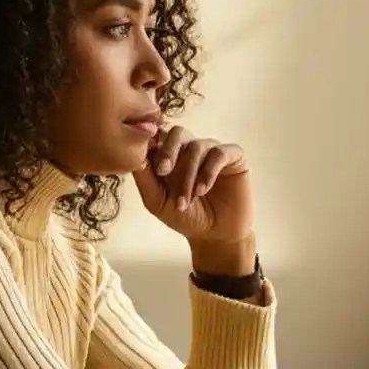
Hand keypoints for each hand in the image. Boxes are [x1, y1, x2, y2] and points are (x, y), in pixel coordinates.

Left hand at [132, 125, 254, 246]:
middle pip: (177, 133)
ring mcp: (213, 151)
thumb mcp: (157, 201)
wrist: (215, 236)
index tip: (144, 161)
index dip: (151, 143)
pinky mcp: (234, 157)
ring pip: (197, 147)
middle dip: (168, 151)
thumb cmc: (185, 217)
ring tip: (186, 200)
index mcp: (171, 154)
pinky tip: (202, 190)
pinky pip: (219, 154)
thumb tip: (134, 155)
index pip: (159, 136)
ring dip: (188, 175)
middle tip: (163, 171)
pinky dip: (208, 172)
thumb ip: (144, 178)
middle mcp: (191, 148)